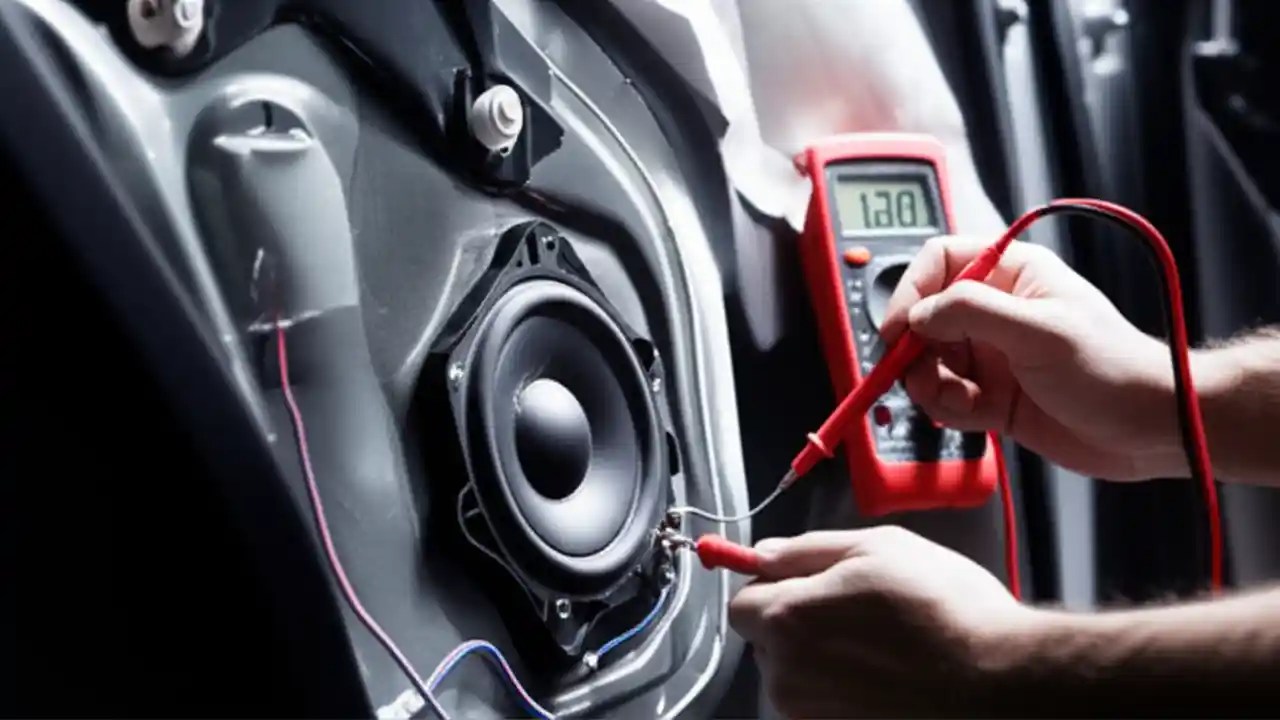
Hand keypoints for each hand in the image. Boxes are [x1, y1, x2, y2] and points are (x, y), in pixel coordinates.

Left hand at [729, 527, 1028, 717]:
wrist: (1001, 683)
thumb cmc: (945, 609)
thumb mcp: (877, 547)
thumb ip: (807, 549)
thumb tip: (762, 553)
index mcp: (787, 619)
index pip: (741, 601)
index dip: (772, 585)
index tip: (807, 581)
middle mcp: (787, 675)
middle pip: (766, 642)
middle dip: (796, 623)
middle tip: (855, 609)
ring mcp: (811, 714)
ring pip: (795, 675)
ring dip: (820, 658)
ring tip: (880, 645)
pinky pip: (823, 703)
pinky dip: (844, 690)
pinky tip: (887, 677)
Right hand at [881, 236, 1182, 479]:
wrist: (1146, 430)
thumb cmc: (1113, 370)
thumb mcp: (1039, 332)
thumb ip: (972, 312)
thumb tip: (918, 313)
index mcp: (1011, 274)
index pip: (939, 262)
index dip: (910, 291)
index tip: (898, 328)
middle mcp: (996, 311)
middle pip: (924, 317)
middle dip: (914, 349)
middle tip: (917, 373)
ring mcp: (991, 355)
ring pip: (928, 362)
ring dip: (929, 385)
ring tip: (956, 400)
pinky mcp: (991, 396)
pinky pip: (945, 397)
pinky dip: (948, 409)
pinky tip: (974, 414)